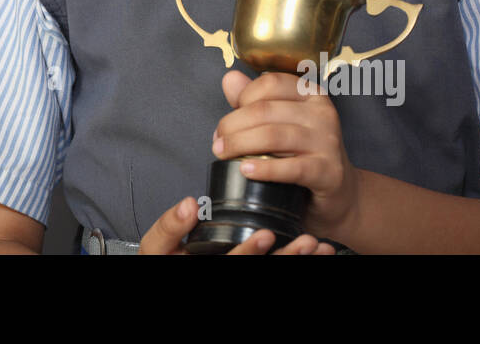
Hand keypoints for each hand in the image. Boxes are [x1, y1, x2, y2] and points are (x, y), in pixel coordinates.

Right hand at [138, 197, 337, 254]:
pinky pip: (281, 269)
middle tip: (301, 240)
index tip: (265, 233)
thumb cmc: (166, 261)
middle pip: (257, 270)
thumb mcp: (157, 248)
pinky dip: (303, 261)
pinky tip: (322, 251)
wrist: (179, 266)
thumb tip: (190, 204)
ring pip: (274, 272)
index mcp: (205, 268)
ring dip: (295, 259)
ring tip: (315, 244)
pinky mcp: (253, 268)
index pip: (233, 263)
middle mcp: (227, 274)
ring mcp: (242, 274)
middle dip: (282, 256)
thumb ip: (169, 227)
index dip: (249, 250)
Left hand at [212, 70, 359, 239]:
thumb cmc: (304, 153)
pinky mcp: (329, 172)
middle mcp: (322, 113)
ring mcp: (328, 142)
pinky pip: (292, 168)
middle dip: (233, 125)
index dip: (241, 99)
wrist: (339, 192)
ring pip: (274, 135)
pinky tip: (245, 170)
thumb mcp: (281, 122)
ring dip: (240, 144)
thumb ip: (255, 100)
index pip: (270, 83)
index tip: (226, 121)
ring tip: (222, 154)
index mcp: (311, 94)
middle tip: (217, 143)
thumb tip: (230, 79)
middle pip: (265, 110)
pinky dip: (264, 169)